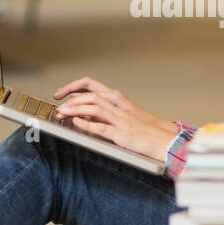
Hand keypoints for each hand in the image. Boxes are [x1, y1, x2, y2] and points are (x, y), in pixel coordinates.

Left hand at [52, 76, 179, 163]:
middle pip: (90, 94)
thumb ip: (105, 111)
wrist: (164, 139)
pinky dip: (87, 124)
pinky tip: (77, 123)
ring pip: (94, 108)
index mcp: (118, 99)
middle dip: (71, 98)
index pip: (91, 85)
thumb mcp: (124, 114)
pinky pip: (101, 127)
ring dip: (75, 109)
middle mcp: (119, 106)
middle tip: (59, 105)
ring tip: (63, 113)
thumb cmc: (144, 129)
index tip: (60, 93)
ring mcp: (121, 119)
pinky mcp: (122, 133)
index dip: (73, 87)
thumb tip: (84, 110)